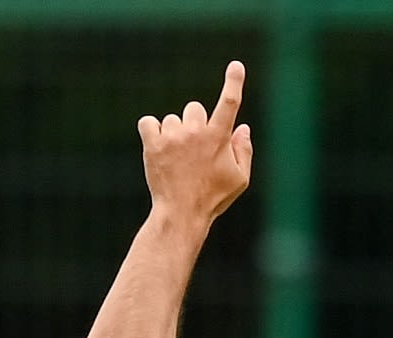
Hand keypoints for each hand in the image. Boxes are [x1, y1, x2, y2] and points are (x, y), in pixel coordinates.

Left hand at [138, 60, 253, 227]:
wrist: (180, 215)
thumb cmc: (212, 199)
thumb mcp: (240, 180)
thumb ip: (245, 151)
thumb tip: (242, 127)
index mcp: (219, 136)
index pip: (229, 102)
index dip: (234, 82)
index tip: (235, 66)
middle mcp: (196, 132)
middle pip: (194, 108)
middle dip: (194, 124)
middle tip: (192, 150)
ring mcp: (174, 137)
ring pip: (172, 120)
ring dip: (173, 134)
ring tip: (175, 159)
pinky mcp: (153, 145)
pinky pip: (147, 122)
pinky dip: (150, 131)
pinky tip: (156, 147)